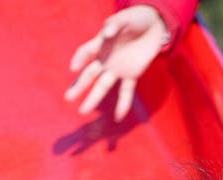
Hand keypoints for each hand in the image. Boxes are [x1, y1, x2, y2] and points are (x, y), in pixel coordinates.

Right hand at [65, 6, 167, 120]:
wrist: (153, 26)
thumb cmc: (135, 18)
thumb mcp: (126, 18)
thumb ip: (116, 24)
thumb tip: (106, 33)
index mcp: (102, 43)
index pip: (86, 52)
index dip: (79, 59)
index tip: (74, 69)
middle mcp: (106, 59)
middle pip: (90, 74)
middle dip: (79, 86)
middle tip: (68, 97)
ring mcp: (118, 69)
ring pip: (103, 86)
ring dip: (93, 98)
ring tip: (82, 111)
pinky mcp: (132, 75)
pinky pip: (126, 92)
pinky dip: (123, 104)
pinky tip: (118, 117)